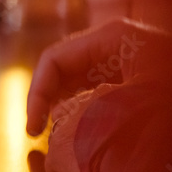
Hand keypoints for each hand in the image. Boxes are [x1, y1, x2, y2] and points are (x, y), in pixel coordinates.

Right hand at [26, 19, 171, 171]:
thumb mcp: (134, 103)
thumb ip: (88, 110)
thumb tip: (58, 127)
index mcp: (112, 37)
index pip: (53, 59)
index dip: (37, 94)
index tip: (33, 128)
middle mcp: (116, 44)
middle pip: (65, 69)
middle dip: (49, 101)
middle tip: (40, 131)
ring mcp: (128, 60)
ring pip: (81, 81)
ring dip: (66, 107)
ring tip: (60, 134)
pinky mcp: (138, 77)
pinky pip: (100, 90)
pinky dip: (86, 110)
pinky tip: (85, 130)